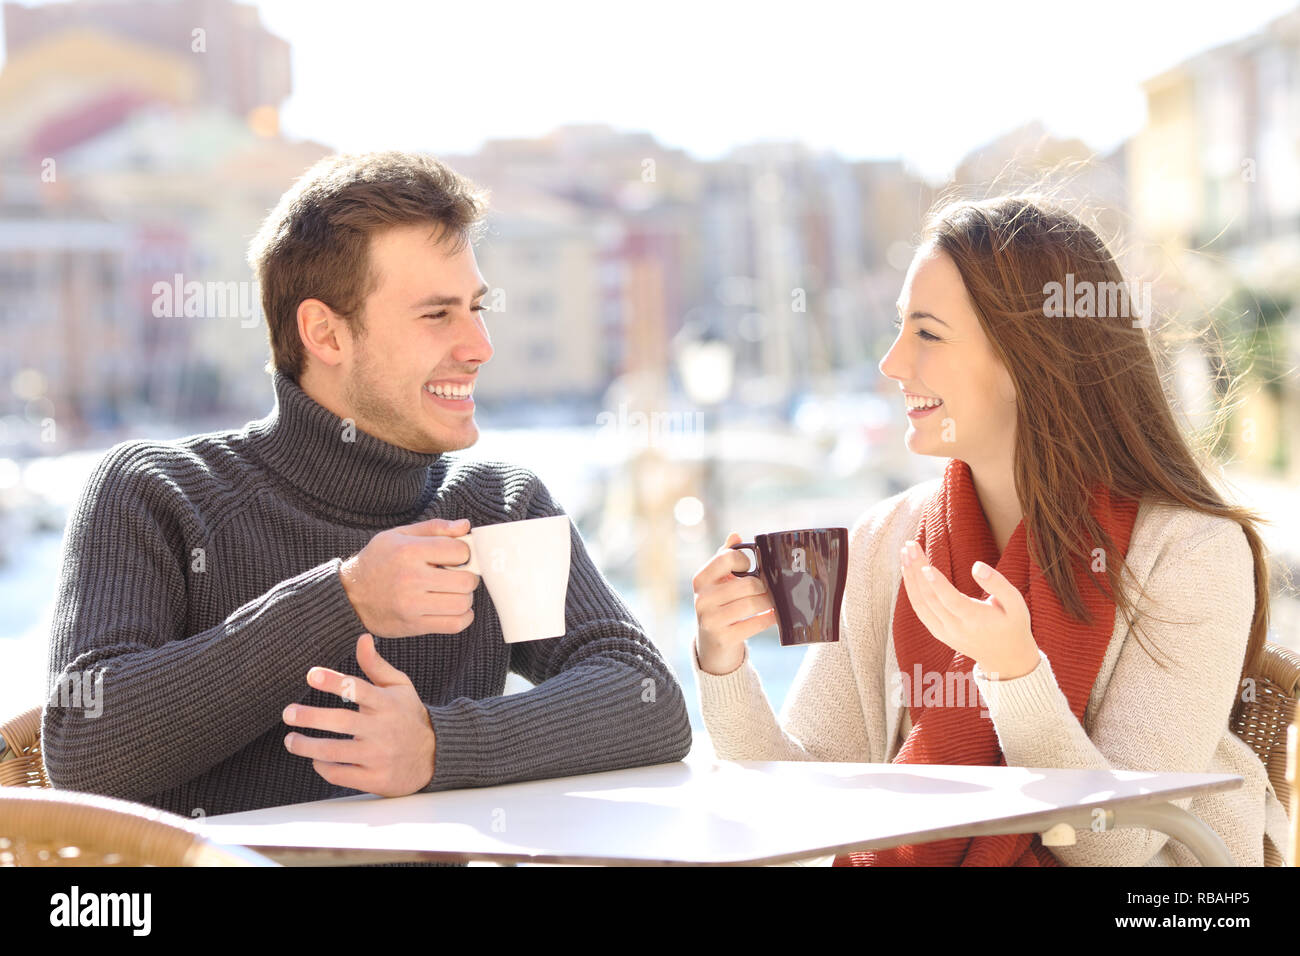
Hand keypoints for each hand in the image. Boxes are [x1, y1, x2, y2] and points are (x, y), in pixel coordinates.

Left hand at [282, 633, 437, 795]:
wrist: (435, 756)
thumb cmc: (409, 716)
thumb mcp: (399, 687)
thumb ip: (376, 665)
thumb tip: (361, 638)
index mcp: (387, 704)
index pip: (358, 689)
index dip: (333, 681)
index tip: (311, 675)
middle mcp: (383, 730)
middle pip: (341, 721)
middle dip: (311, 716)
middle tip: (288, 712)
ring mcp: (379, 757)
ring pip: (335, 752)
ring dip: (307, 746)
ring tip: (291, 740)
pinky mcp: (375, 779)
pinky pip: (340, 775)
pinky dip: (323, 767)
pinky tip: (316, 759)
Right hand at [339, 517, 478, 636]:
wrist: (349, 595)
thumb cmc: (377, 561)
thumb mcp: (399, 535)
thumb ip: (434, 528)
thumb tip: (465, 526)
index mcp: (409, 551)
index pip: (459, 551)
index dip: (464, 553)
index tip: (456, 556)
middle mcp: (411, 578)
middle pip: (466, 581)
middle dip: (468, 577)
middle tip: (459, 575)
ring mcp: (412, 605)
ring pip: (463, 604)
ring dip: (465, 597)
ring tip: (453, 592)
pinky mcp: (414, 625)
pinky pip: (454, 625)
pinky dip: (463, 617)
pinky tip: (453, 608)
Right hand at [693, 532, 775, 674]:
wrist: (711, 646)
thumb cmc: (718, 606)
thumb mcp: (717, 582)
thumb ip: (725, 558)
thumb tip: (735, 535)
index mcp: (700, 580)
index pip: (726, 558)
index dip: (744, 560)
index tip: (750, 567)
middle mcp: (702, 599)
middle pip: (747, 584)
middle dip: (764, 586)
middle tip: (772, 588)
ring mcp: (711, 620)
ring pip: (753, 603)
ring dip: (769, 602)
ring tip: (774, 601)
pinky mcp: (724, 638)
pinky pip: (756, 623)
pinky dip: (769, 618)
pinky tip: (774, 615)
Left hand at [899, 540, 1040, 679]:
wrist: (1005, 658)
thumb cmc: (1013, 625)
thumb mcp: (1016, 604)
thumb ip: (999, 584)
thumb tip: (977, 566)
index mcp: (976, 621)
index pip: (952, 601)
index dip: (938, 585)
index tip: (926, 567)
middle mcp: (955, 628)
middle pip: (931, 598)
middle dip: (918, 570)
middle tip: (911, 545)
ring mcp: (944, 632)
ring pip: (921, 604)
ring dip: (910, 577)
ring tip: (905, 552)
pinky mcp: (937, 632)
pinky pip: (920, 609)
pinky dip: (912, 589)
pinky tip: (908, 570)